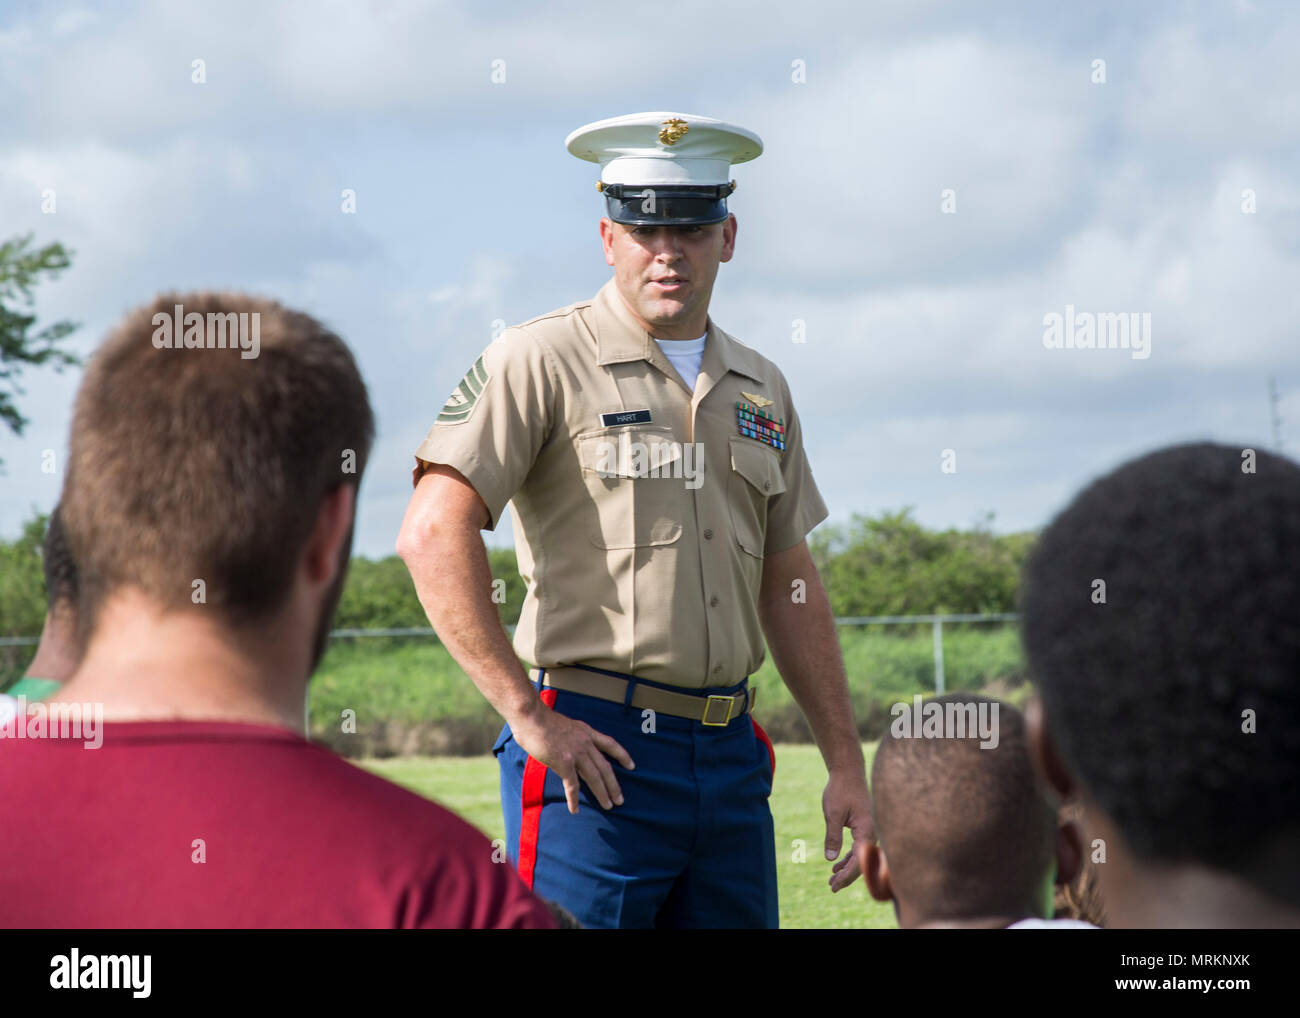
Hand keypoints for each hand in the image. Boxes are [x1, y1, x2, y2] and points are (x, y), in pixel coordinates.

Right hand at [511, 708, 634, 814]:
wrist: (531, 715)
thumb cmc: (541, 719)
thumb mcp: (565, 726)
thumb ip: (571, 738)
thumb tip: (568, 751)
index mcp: (586, 731)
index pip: (610, 744)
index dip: (622, 756)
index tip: (632, 766)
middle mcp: (585, 742)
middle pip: (605, 766)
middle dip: (614, 785)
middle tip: (620, 799)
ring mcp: (576, 753)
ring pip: (595, 777)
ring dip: (602, 793)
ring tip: (608, 806)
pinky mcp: (564, 762)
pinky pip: (572, 785)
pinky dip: (574, 799)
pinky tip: (575, 809)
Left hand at [823, 768, 872, 891]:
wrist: (848, 772)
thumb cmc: (841, 790)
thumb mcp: (832, 814)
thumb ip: (832, 837)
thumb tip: (831, 859)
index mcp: (866, 831)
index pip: (859, 861)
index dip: (846, 876)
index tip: (834, 884)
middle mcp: (871, 833)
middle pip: (861, 862)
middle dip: (847, 876)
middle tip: (831, 887)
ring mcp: (869, 831)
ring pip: (860, 857)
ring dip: (847, 868)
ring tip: (832, 879)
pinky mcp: (863, 827)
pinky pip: (858, 848)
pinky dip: (848, 857)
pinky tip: (836, 864)